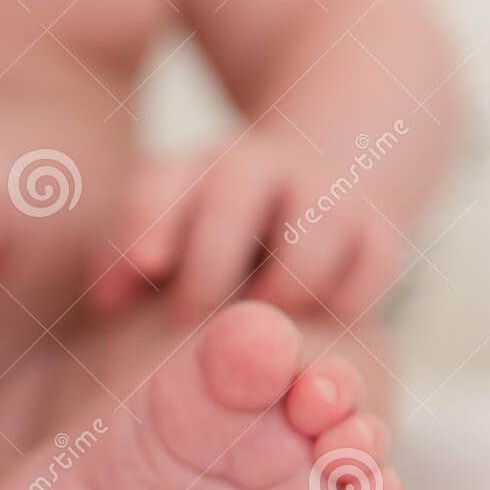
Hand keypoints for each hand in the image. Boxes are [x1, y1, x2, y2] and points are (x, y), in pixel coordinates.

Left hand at [91, 133, 405, 322]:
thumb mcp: (168, 225)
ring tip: (259, 325)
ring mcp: (329, 196)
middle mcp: (264, 167)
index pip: (159, 186)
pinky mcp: (383, 235)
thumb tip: (106, 304)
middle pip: (227, 208)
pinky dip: (336, 310)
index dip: (148, 225)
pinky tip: (312, 324)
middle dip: (203, 276)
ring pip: (303, 252)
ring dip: (275, 297)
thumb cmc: (221, 227)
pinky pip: (362, 283)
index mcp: (197, 164)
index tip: (148, 270)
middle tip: (187, 321)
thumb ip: (123, 263)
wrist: (332, 176)